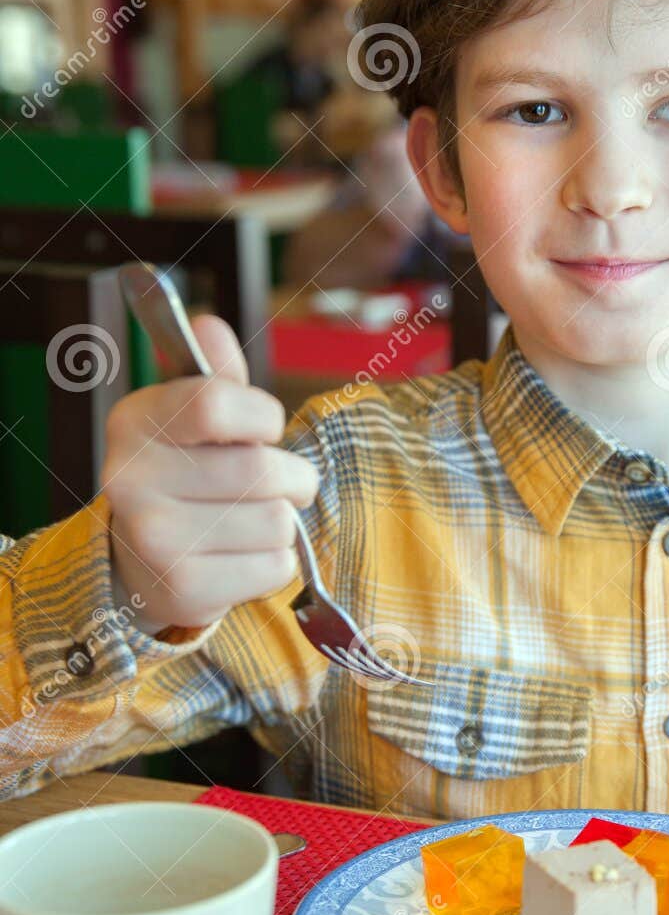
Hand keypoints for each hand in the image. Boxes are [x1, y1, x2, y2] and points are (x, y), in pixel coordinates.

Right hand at [102, 315, 318, 634]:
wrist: (141, 564)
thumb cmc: (184, 476)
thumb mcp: (189, 418)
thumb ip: (212, 373)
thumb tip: (208, 325)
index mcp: (133, 423)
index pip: (215, 402)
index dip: (262, 415)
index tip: (265, 426)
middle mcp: (131, 480)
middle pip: (261, 469)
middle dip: (291, 476)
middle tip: (277, 483)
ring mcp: (153, 540)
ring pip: (276, 521)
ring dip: (284, 521)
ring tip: (253, 520)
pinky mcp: (182, 589)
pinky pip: (275, 566)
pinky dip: (275, 562)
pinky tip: (242, 556)